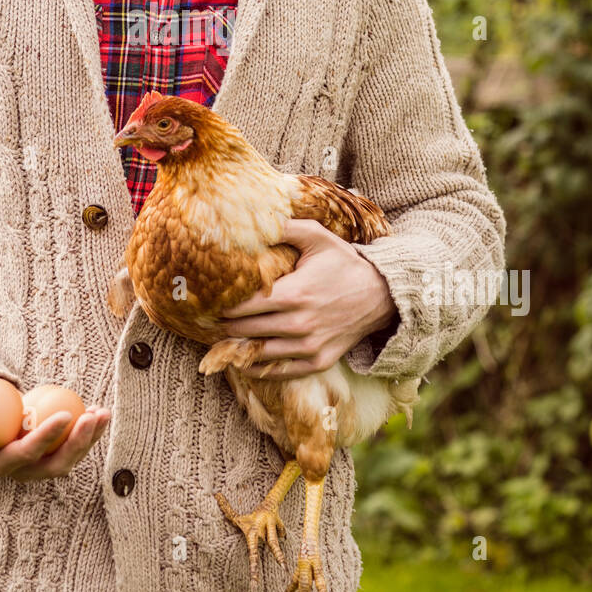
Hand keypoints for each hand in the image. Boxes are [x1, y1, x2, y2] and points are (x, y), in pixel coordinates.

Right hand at [0, 375, 110, 479]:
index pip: (26, 453)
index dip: (48, 437)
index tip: (66, 414)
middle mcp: (21, 470)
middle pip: (55, 464)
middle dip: (78, 443)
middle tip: (93, 415)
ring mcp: (38, 465)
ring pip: (69, 458)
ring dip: (89, 437)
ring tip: (103, 412)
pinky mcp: (50, 454)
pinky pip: (73, 446)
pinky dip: (88, 431)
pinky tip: (99, 411)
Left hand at [219, 218, 395, 379]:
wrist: (380, 295)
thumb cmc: (343, 263)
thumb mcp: (318, 237)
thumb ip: (285, 227)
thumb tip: (254, 219)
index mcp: (294, 293)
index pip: (243, 305)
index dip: (223, 304)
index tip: (211, 300)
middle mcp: (299, 324)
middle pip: (245, 330)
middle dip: (225, 325)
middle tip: (210, 318)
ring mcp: (309, 346)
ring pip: (258, 353)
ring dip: (237, 347)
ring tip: (222, 337)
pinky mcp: (318, 362)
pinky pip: (278, 372)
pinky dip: (257, 368)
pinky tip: (244, 360)